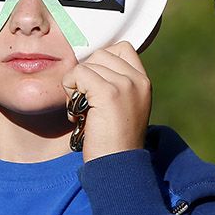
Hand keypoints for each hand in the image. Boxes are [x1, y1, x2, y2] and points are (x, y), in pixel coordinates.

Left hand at [61, 41, 151, 161]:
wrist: (117, 166)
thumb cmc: (111, 141)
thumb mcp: (120, 107)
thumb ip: (112, 84)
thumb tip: (87, 65)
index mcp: (143, 82)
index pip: (121, 48)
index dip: (100, 63)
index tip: (92, 86)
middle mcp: (137, 80)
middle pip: (100, 55)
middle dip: (85, 75)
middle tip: (85, 102)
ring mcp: (124, 84)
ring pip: (86, 65)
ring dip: (75, 85)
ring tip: (82, 110)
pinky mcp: (108, 92)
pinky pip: (78, 75)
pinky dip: (70, 91)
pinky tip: (77, 114)